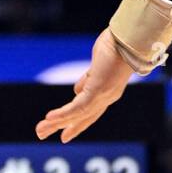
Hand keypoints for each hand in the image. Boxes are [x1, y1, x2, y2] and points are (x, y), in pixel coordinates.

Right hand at [35, 28, 133, 142]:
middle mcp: (107, 97)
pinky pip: (78, 107)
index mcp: (108, 91)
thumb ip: (88, 79)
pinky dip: (63, 114)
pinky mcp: (99, 89)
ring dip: (57, 123)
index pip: (90, 112)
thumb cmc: (117, 46)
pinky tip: (49, 118)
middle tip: (40, 134)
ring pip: (78, 115)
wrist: (131, 37)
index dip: (76, 124)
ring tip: (40, 130)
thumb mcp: (98, 65)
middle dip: (63, 127)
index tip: (64, 135)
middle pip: (82, 117)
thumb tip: (76, 90)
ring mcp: (104, 94)